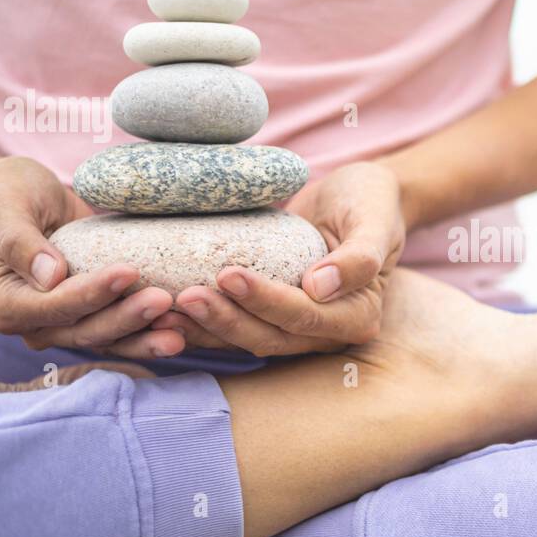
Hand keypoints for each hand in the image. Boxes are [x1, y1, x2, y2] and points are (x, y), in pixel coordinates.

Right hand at [0, 156, 184, 358]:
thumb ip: (20, 241)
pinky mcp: (94, 320)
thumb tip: (50, 277)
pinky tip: (182, 328)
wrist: (25, 197)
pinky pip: (123, 334)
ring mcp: (66, 328)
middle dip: (127, 318)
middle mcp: (36, 326)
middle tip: (164, 299)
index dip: (91, 293)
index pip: (53, 306)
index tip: (128, 271)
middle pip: (85, 330)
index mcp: (7, 305)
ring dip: (145, 337)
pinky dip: (150, 334)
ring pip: (109, 340)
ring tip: (180, 329)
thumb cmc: (10, 195)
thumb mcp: (8, 206)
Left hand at [159, 161, 405, 355]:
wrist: (358, 197)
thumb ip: (358, 256)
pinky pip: (235, 325)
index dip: (264, 301)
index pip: (304, 316)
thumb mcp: (373, 219)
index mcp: (357, 316)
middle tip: (184, 295)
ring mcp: (295, 328)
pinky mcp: (270, 316)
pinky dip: (202, 323)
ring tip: (163, 311)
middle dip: (225, 321)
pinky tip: (166, 311)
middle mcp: (325, 331)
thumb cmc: (370, 202)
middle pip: (269, 336)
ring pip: (246, 338)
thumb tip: (319, 287)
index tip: (228, 274)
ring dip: (205, 329)